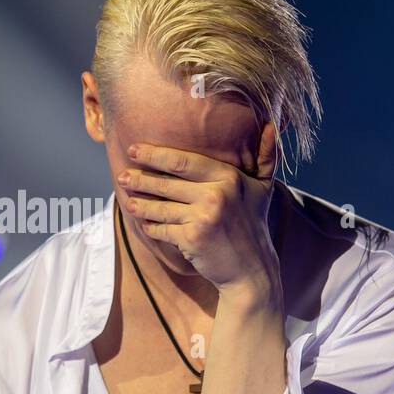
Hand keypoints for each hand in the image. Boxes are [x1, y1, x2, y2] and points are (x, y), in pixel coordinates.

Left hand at [117, 143, 280, 305]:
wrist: (251, 269)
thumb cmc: (253, 224)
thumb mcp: (263, 188)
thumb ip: (266, 156)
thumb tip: (271, 124)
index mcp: (229, 177)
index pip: (184, 161)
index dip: (155, 155)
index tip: (134, 150)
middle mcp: (216, 194)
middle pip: (167, 183)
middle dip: (140, 179)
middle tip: (122, 176)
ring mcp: (203, 217)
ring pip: (160, 207)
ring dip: (140, 204)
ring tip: (127, 201)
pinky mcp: (192, 238)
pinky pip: (162, 229)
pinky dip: (151, 227)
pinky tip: (143, 223)